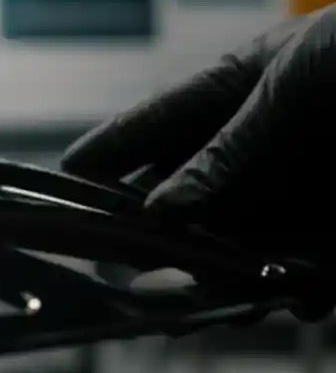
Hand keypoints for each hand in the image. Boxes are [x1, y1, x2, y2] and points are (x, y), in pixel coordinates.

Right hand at [62, 5, 335, 263]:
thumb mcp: (293, 89)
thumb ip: (230, 153)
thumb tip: (162, 209)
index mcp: (243, 83)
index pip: (157, 122)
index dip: (109, 149)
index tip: (64, 176)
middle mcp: (268, 133)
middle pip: (193, 187)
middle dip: (156, 221)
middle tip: (118, 255)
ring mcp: (309, 177)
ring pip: (244, 231)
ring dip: (221, 260)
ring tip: (197, 285)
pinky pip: (306, 260)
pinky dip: (292, 279)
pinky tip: (286, 289)